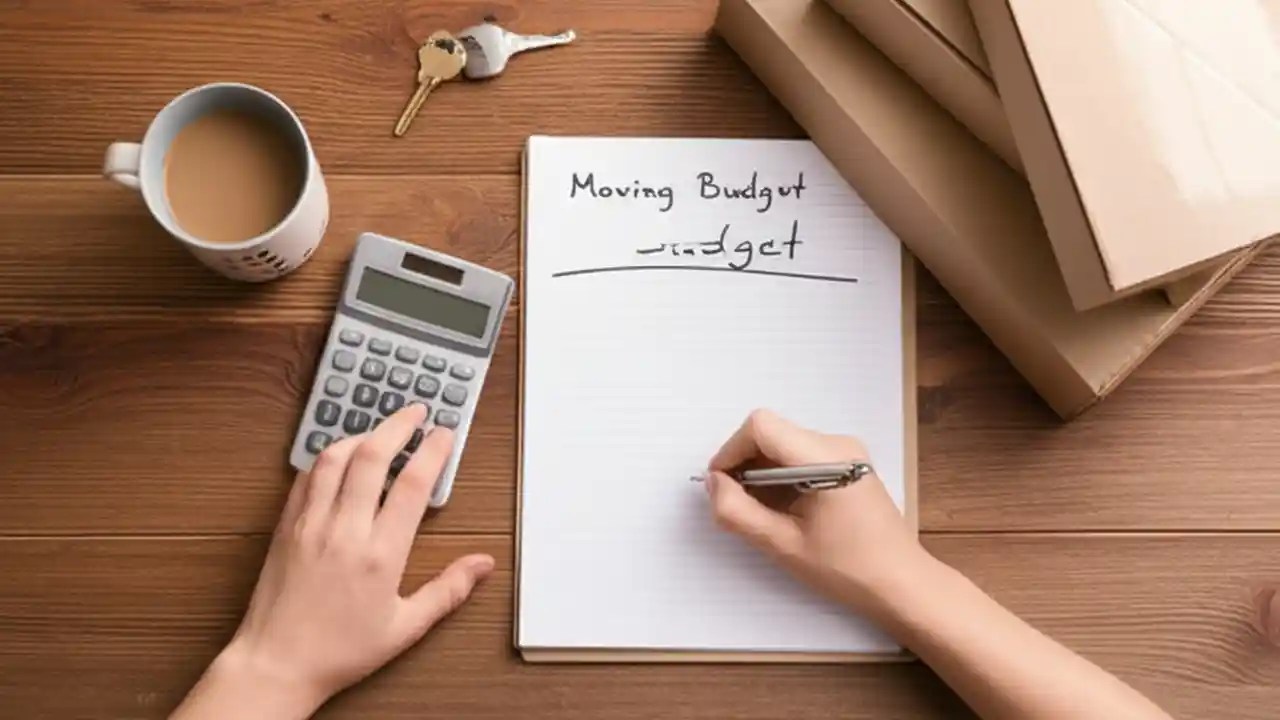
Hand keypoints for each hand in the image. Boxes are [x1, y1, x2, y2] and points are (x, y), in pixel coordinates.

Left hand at [173, 403, 492, 718]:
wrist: (275, 664)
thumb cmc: (339, 651)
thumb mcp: (405, 627)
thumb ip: (447, 590)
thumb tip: (483, 564)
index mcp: (380, 555)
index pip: (412, 484)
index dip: (432, 451)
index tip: (444, 434)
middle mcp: (344, 531)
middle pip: (372, 456)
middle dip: (398, 425)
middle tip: (415, 411)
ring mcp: (310, 524)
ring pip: (334, 458)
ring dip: (361, 435)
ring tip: (380, 431)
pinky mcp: (285, 526)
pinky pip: (306, 477)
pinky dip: (327, 458)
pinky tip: (340, 458)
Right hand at [704, 409, 926, 618]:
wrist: (901, 583)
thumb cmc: (848, 569)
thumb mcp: (783, 545)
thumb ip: (738, 512)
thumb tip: (713, 484)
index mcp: (825, 457)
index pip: (761, 426)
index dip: (731, 450)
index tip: (721, 484)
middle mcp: (837, 444)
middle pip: (772, 433)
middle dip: (745, 464)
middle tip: (737, 505)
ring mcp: (846, 452)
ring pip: (784, 444)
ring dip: (762, 472)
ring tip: (763, 513)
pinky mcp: (848, 464)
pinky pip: (801, 456)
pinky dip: (781, 476)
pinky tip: (784, 510)